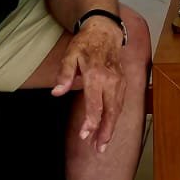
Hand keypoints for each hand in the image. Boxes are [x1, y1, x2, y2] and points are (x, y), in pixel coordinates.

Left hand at [51, 18, 126, 151]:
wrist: (105, 31)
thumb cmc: (86, 43)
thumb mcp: (70, 55)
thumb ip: (64, 74)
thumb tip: (56, 92)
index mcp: (96, 76)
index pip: (95, 105)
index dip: (91, 122)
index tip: (85, 136)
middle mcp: (111, 81)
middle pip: (110, 112)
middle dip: (105, 132)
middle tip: (99, 149)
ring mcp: (119, 82)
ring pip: (118, 110)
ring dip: (111, 128)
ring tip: (103, 144)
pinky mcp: (123, 83)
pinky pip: (121, 104)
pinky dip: (116, 118)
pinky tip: (110, 127)